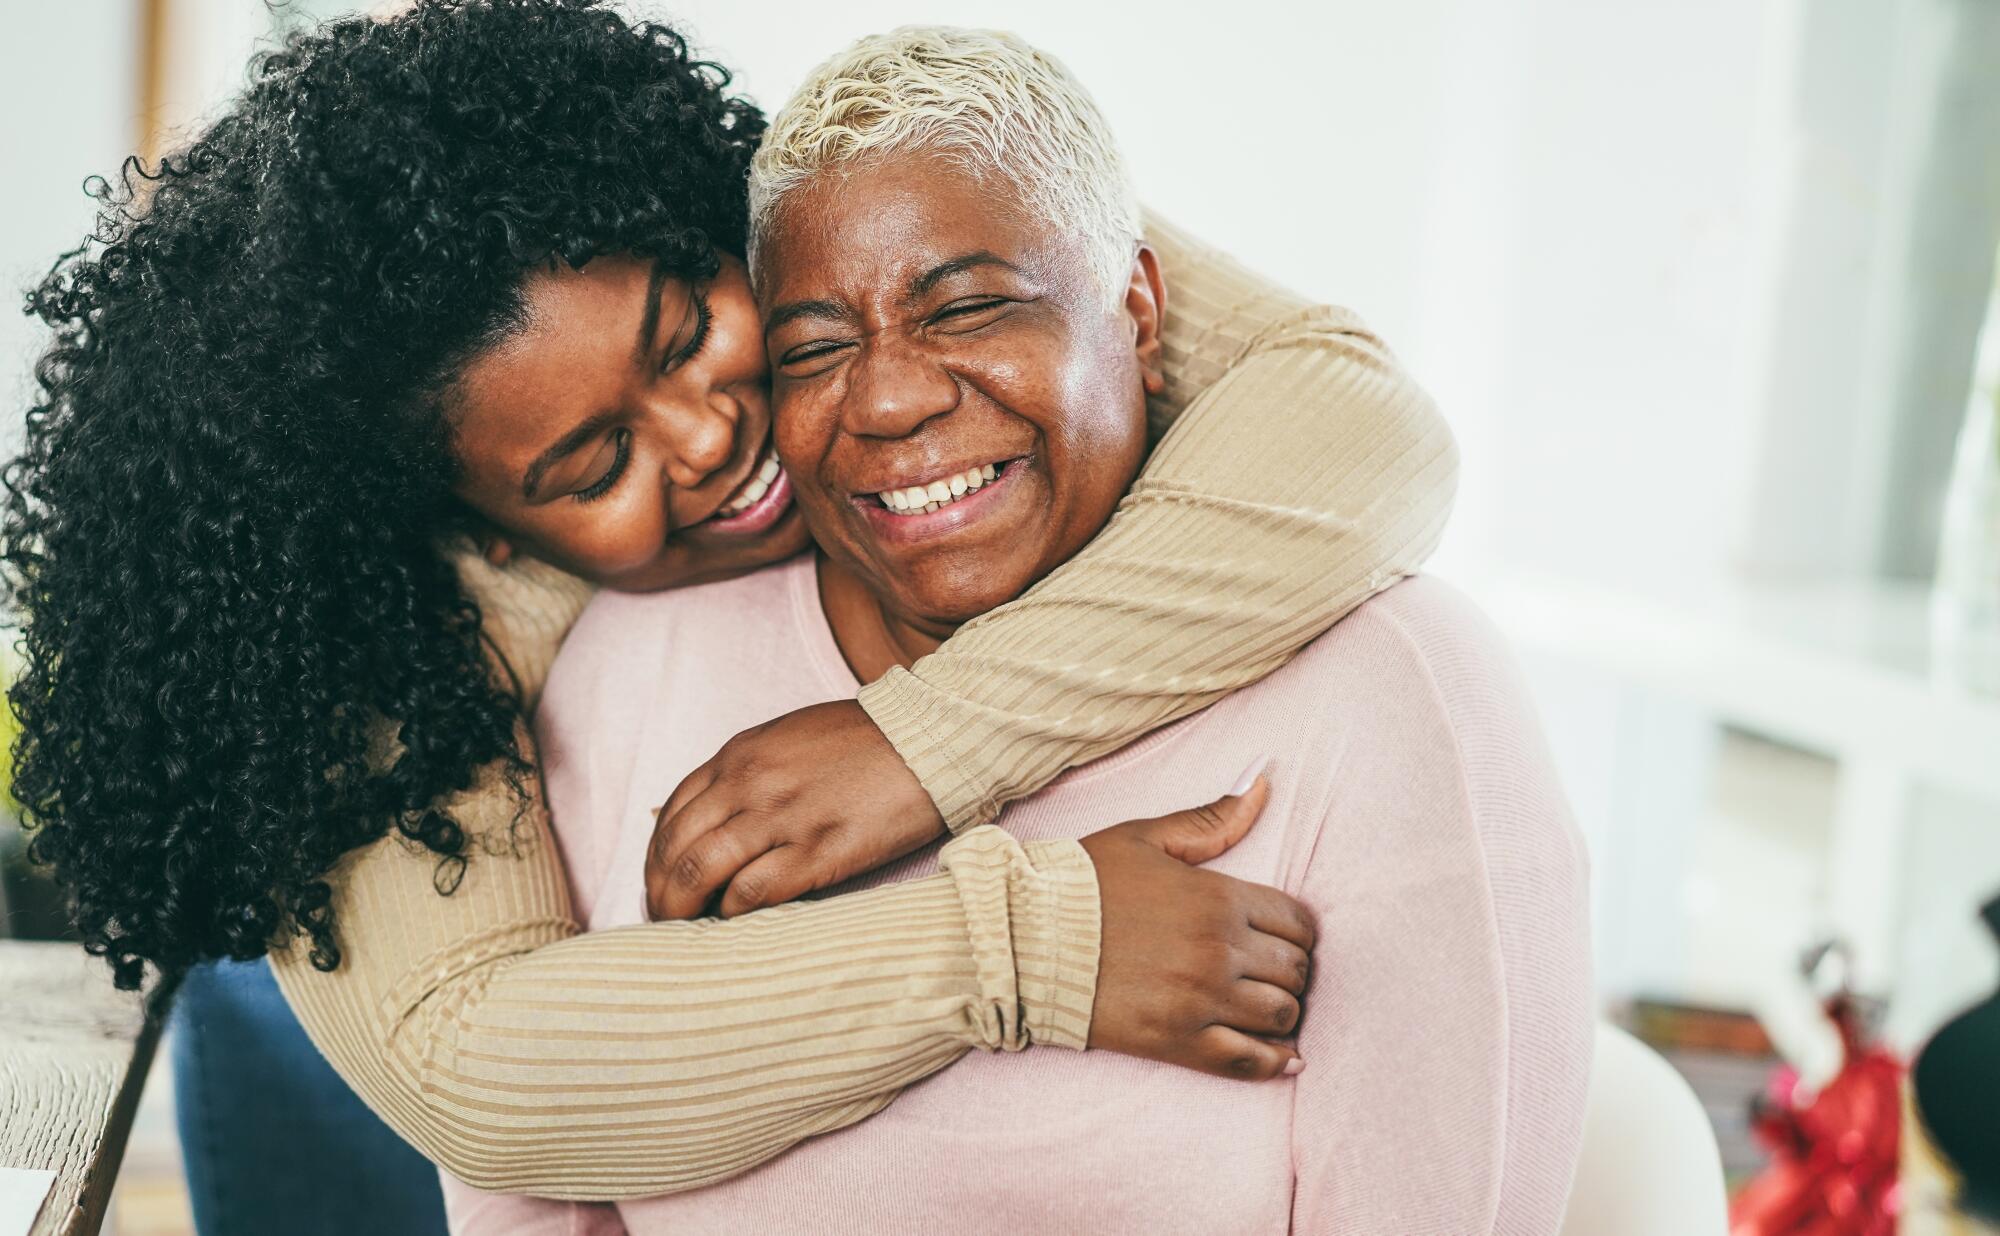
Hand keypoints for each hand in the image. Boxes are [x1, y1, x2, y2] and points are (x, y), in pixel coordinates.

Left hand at [645, 700, 945, 920]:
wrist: (929, 737)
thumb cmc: (866, 740)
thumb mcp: (790, 739)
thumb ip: (750, 774)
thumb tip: (719, 820)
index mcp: (740, 756)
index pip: (672, 813)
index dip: (656, 857)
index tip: (661, 883)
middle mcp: (750, 784)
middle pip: (676, 848)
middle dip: (660, 891)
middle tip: (664, 919)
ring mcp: (783, 817)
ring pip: (701, 872)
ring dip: (683, 910)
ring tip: (686, 931)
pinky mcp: (819, 850)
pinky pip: (753, 892)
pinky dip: (733, 914)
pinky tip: (736, 923)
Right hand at [1082, 773, 1315, 1080]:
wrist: (1023, 938)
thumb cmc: (1082, 883)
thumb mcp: (1146, 837)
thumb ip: (1212, 819)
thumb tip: (1264, 783)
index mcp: (1218, 896)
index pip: (1298, 922)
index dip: (1298, 932)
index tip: (1282, 938)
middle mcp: (1219, 949)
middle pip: (1295, 970)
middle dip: (1291, 971)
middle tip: (1271, 973)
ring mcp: (1200, 1000)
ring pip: (1281, 1015)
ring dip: (1283, 1012)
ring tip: (1265, 1007)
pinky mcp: (1176, 1041)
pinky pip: (1247, 1060)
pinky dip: (1275, 1063)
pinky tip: (1286, 1059)